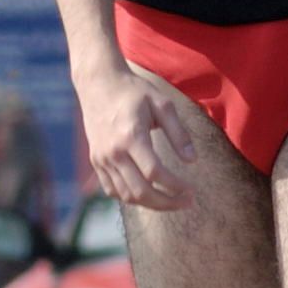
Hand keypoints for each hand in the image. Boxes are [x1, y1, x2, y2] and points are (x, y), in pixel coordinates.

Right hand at [76, 64, 197, 212]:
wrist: (99, 83)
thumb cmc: (134, 91)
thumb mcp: (162, 104)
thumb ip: (178, 133)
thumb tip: (192, 160)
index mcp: (131, 136)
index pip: (155, 173)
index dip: (175, 186)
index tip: (191, 190)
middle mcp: (113, 152)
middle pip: (140, 191)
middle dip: (167, 202)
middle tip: (187, 202)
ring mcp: (101, 158)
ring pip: (126, 195)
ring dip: (151, 204)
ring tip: (171, 201)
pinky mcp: (96, 161)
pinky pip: (112, 190)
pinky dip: (131, 198)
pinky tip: (148, 194)